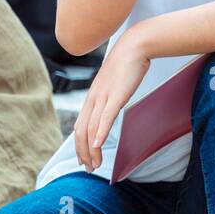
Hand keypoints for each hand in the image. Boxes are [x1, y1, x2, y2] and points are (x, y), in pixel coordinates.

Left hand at [73, 30, 151, 172]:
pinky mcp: (116, 95)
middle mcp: (93, 99)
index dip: (80, 145)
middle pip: (82, 132)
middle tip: (89, 167)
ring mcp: (103, 97)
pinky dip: (101, 133)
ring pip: (92, 128)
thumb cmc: (127, 63)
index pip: (80, 127)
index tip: (84, 159)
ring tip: (95, 163)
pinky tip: (100, 144)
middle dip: (83, 152)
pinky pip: (105, 117)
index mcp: (92, 97)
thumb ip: (109, 97)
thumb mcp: (114, 83)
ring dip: (92, 149)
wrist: (134, 46)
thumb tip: (110, 108)